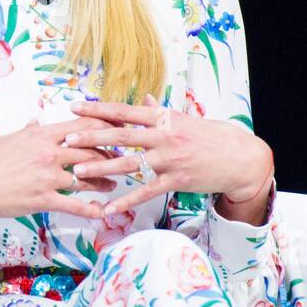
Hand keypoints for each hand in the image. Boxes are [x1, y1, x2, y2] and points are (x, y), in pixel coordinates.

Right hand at [0, 115, 124, 228]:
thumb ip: (27, 130)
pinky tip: (102, 212)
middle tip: (120, 160)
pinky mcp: (44, 200)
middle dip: (109, 156)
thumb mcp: (6, 139)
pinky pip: (74, 205)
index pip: (81, 127)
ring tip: (113, 184)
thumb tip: (37, 121)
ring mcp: (48, 177)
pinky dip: (91, 209)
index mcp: (41, 135)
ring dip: (104, 182)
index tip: (114, 131)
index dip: (103, 128)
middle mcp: (48, 153)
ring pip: (87, 178)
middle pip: (91, 152)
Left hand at [65, 93, 272, 217]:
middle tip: (66, 139)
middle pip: (120, 135)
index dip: (97, 109)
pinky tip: (108, 208)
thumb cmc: (209, 136)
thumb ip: (158, 111)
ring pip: (129, 164)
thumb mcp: (183, 119)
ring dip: (101, 169)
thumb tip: (142, 98)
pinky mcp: (176, 180)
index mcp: (162, 117)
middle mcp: (163, 135)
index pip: (124, 111)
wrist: (239, 157)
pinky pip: (145, 191)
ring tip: (77, 173)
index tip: (74, 107)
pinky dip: (126, 201)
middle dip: (91, 137)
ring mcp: (169, 159)